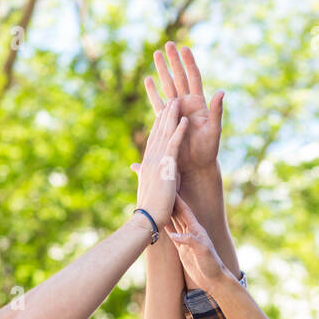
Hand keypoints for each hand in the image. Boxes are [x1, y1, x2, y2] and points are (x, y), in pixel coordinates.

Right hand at [135, 97, 187, 227]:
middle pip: (158, 132)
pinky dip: (179, 131)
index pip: (152, 141)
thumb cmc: (148, 207)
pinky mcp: (166, 165)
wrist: (147, 217)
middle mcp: (150, 159)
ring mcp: (157, 161)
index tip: (161, 114)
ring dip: (172, 117)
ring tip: (177, 102)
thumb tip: (134, 169)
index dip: (157, 126)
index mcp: (147, 164)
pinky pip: (174, 144)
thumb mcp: (144, 186)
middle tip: (170, 100)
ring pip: (165, 134)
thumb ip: (141, 175)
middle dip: (164, 115)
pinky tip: (185, 120)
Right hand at [145, 42, 223, 177]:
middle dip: (173, 61)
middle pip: (179, 77)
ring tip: (156, 54)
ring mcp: (176, 111)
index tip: (184, 48)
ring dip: (162, 71)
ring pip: (168, 86)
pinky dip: (153, 92)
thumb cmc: (208, 150)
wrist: (197, 166)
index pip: (194, 78)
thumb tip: (221, 92)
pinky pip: (158, 103)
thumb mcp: (214, 130)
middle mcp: (187, 103)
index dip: (189, 63)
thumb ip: (216, 111)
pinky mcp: (167, 121)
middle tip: (167, 45)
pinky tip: (148, 80)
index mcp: (199, 103)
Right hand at [166, 195, 227, 288]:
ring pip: (174, 222)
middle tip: (159, 190)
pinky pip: (172, 234)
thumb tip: (175, 236)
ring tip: (157, 202)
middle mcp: (191, 231)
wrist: (214, 279)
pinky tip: (160, 222)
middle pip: (178, 213)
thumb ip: (190, 241)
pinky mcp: (182, 249)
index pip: (184, 210)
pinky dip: (166, 227)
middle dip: (170, 201)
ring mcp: (186, 239)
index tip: (169, 186)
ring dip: (167, 212)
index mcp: (196, 229)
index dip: (177, 198)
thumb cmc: (212, 265)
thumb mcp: (203, 251)